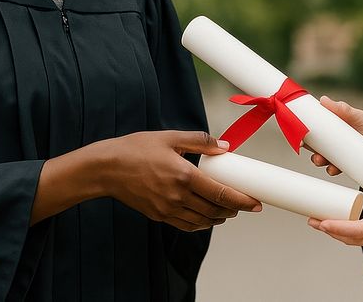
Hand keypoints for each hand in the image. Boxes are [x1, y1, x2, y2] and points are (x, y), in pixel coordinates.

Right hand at [93, 130, 261, 230]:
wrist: (106, 168)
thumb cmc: (136, 149)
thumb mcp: (170, 138)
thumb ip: (200, 141)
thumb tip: (225, 147)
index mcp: (184, 175)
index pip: (221, 193)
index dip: (242, 200)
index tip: (256, 203)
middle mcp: (178, 196)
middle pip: (215, 210)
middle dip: (234, 210)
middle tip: (245, 205)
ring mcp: (167, 209)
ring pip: (202, 221)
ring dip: (218, 218)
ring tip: (228, 211)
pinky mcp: (158, 215)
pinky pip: (186, 225)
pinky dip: (200, 223)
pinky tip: (206, 217)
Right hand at [309, 96, 362, 175]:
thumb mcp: (360, 117)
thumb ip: (344, 109)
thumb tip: (323, 99)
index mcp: (333, 127)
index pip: (314, 127)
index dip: (302, 128)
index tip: (296, 129)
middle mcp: (333, 142)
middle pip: (313, 143)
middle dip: (306, 146)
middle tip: (303, 146)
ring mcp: (338, 155)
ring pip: (321, 157)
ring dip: (317, 159)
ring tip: (320, 160)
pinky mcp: (345, 167)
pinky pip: (333, 169)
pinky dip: (330, 170)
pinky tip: (332, 169)